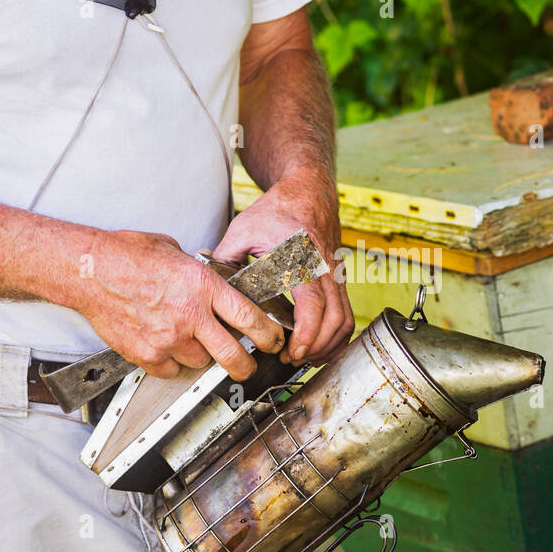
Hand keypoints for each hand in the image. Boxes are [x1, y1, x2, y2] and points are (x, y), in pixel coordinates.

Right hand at [75, 230, 285, 380]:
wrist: (91, 270)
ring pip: (200, 363)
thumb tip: (217, 287)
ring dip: (199, 356)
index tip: (274, 341)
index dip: (269, 335)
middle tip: (247, 366)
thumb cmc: (129, 255)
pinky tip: (162, 343)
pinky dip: (170, 362)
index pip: (250, 318)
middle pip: (233, 356)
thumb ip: (202, 276)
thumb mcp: (177, 253)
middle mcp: (190, 315)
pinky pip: (170, 370)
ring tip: (185, 338)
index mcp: (204, 287)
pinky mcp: (147, 354)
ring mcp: (168, 338)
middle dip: (246, 366)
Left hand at [213, 173, 353, 364]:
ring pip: (344, 319)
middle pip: (334, 319)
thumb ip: (224, 258)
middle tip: (292, 360)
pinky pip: (346, 313)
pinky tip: (321, 346)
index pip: (313, 305)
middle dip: (314, 346)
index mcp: (300, 260)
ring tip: (304, 357)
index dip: (306, 333)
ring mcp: (335, 275)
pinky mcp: (339, 279)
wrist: (308, 192)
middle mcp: (323, 270)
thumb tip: (206, 284)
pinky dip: (337, 335)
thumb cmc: (278, 210)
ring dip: (327, 344)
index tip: (291, 350)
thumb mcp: (243, 229)